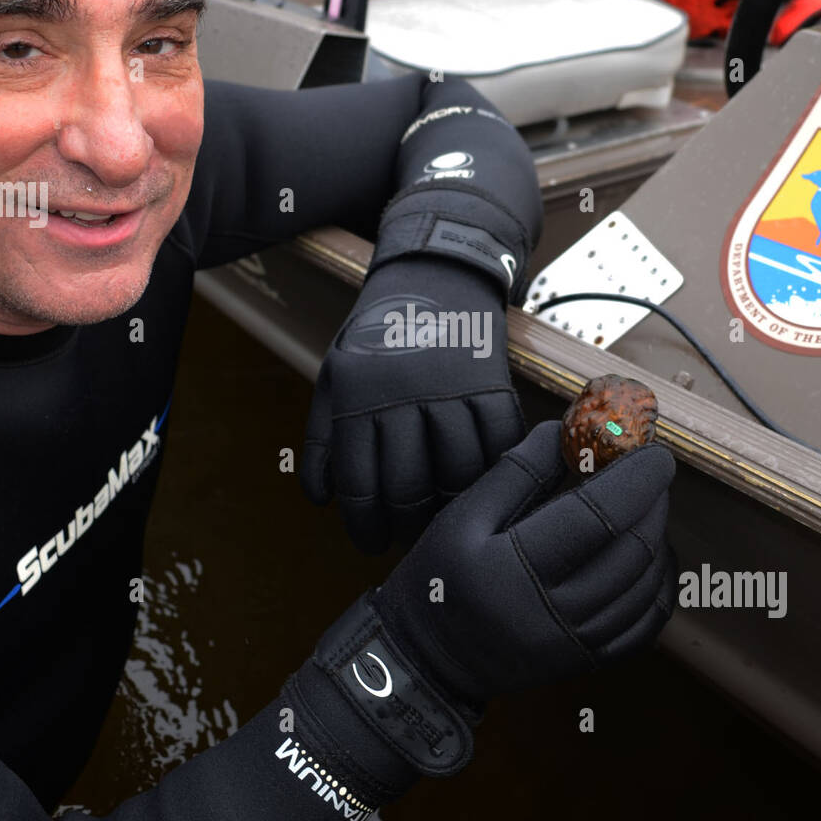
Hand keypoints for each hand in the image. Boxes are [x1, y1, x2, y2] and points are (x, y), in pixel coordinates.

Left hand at [301, 256, 524, 552]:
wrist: (433, 276)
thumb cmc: (377, 336)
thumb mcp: (335, 375)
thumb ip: (322, 439)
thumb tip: (322, 501)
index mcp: (357, 399)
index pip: (359, 486)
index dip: (365, 526)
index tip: (372, 544)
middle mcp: (401, 397)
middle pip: (409, 487)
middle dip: (408, 525)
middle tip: (411, 537)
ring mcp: (450, 389)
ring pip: (458, 473)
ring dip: (455, 505)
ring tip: (448, 517)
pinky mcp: (490, 382)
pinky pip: (498, 443)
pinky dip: (496, 470)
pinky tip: (486, 485)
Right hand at [372, 418, 677, 706]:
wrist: (429, 660)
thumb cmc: (440, 580)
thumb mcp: (463, 516)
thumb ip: (517, 473)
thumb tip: (566, 433)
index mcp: (519, 568)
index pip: (601, 517)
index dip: (637, 480)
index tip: (654, 452)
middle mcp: (556, 612)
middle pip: (633, 549)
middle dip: (653, 502)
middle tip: (649, 473)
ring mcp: (578, 643)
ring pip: (646, 585)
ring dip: (658, 538)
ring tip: (646, 509)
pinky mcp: (588, 661)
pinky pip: (647, 624)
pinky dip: (658, 584)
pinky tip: (649, 558)